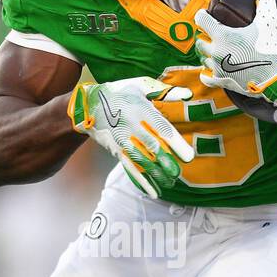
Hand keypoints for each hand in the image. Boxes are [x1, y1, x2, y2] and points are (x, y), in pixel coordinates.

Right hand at [68, 75, 193, 198]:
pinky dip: (141, 181)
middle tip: (178, 173)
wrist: (88, 103)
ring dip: (155, 174)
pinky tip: (152, 191)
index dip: (175, 143)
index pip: (161, 128)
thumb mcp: (141, 85)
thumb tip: (187, 95)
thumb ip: (165, 91)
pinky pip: (130, 168)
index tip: (188, 156)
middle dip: (166, 162)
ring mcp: (122, 140)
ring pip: (141, 160)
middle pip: (152, 147)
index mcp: (141, 109)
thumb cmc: (120, 92)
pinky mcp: (116, 150)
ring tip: (170, 183)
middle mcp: (132, 126)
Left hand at [194, 0, 276, 103]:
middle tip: (210, 33)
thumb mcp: (269, 22)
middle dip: (204, 36)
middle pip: (200, 41)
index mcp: (223, 35)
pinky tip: (209, 70)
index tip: (205, 15)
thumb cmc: (272, 48)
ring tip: (215, 50)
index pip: (202, 21)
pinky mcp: (222, 82)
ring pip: (203, 59)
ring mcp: (218, 68)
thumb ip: (265, 2)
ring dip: (208, 54)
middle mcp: (217, 52)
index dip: (203, 16)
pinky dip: (206, 73)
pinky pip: (206, 78)